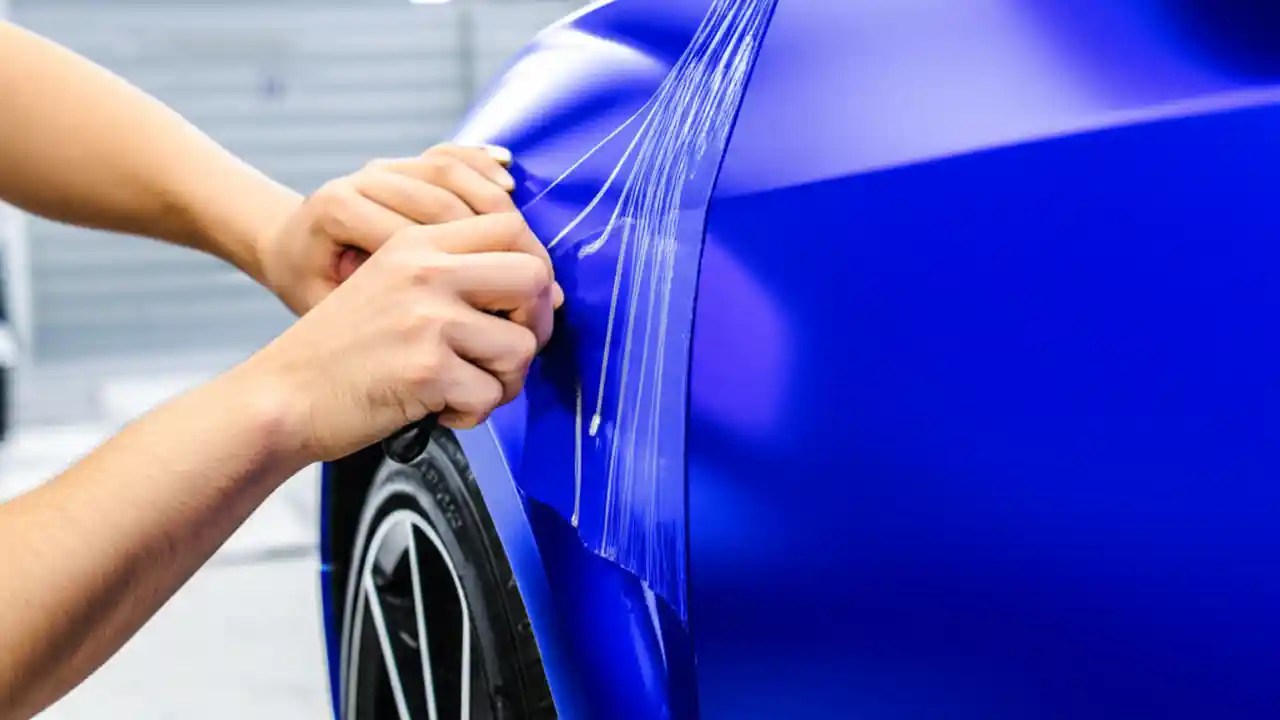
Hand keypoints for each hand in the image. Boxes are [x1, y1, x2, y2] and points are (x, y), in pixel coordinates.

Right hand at [235, 212, 556, 462]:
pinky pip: (490, 396)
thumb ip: (454, 273)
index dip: (535, 266)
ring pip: (522, 347)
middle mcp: (425, 272)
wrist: (283, 397)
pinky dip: (471, 414)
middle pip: (534, 278)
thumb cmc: (343, 351)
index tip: (523, 305)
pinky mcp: (426, 371)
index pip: (510, 225)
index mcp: (416, 243)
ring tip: (464, 389)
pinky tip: (438, 410)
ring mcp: (427, 320)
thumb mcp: (391, 283)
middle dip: (536, 324)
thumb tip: (548, 292)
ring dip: (503, 380)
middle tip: (505, 354)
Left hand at [257, 143, 518, 315]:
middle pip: (450, 203)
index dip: (478, 281)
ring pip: (457, 175)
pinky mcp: (397, 161)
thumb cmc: (316, 300)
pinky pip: (450, 155)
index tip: (514, 317)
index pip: (429, 238)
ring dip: (503, 211)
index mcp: (341, 210)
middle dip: (505, 250)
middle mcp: (361, 180)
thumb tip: (492, 334)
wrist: (289, 253)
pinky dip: (484, 167)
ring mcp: (380, 166)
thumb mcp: (345, 320)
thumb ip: (410, 326)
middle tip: (537, 290)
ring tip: (532, 256)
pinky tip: (510, 185)